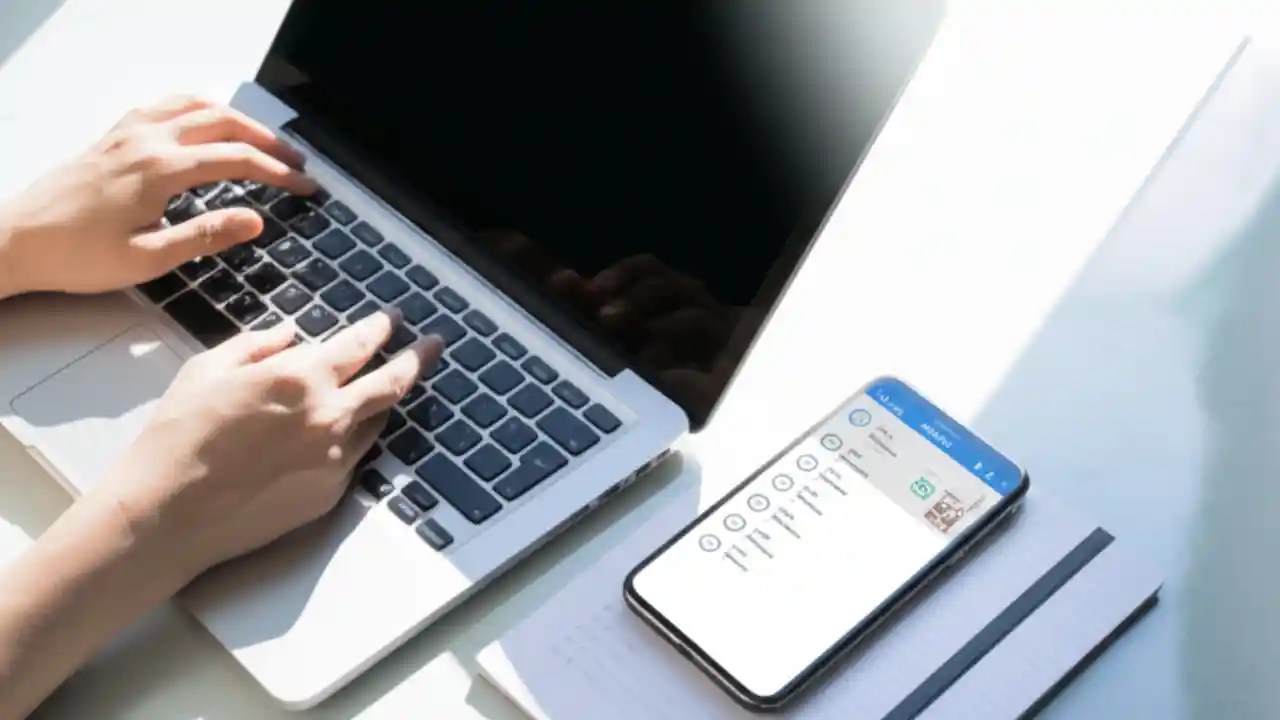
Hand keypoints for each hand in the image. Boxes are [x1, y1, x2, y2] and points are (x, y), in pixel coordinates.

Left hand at [0, 95, 314, 297]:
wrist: (15, 241)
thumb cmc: (75, 256)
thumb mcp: (148, 258)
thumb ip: (205, 235)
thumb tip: (254, 220)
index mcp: (160, 170)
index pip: (236, 161)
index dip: (278, 173)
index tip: (305, 186)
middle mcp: (146, 141)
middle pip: (224, 123)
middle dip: (268, 140)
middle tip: (297, 162)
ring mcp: (128, 134)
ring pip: (196, 106)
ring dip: (237, 118)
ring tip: (263, 139)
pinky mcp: (113, 137)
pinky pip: (165, 106)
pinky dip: (197, 108)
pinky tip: (205, 121)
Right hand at [87, 312, 441, 585]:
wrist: (168, 514)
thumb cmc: (179, 437)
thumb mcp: (209, 369)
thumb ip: (258, 345)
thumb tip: (291, 334)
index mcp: (300, 378)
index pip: (360, 344)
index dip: (380, 328)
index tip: (391, 319)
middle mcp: (328, 417)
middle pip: (393, 382)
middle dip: (419, 358)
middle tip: (435, 345)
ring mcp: (334, 460)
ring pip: (376, 421)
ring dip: (382, 401)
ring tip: (385, 387)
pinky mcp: (329, 494)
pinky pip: (353, 457)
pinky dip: (352, 438)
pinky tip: (339, 433)